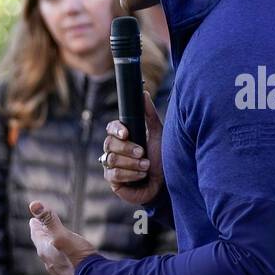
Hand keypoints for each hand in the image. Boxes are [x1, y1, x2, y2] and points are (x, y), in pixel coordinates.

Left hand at [28, 202, 96, 274]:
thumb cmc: (78, 256)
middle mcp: (49, 262)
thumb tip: (34, 204)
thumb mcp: (63, 234)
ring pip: (51, 256)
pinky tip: (67, 260)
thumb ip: (49, 220)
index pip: (36, 234)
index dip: (35, 225)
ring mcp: (59, 272)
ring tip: (53, 242)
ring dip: (51, 248)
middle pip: (42, 245)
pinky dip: (61, 258)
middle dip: (41, 235)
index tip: (33, 219)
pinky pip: (61, 265)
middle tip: (40, 228)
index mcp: (45, 250)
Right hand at [101, 91, 163, 205]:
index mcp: (123, 137)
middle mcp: (114, 150)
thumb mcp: (158, 133)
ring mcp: (111, 165)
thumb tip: (144, 92)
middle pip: (109, 144)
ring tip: (146, 165)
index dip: (116, 130)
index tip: (126, 133)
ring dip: (131, 162)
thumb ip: (149, 114)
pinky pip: (114, 174)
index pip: (111, 128)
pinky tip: (141, 175)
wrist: (165, 182)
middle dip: (128, 148)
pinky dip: (130, 174)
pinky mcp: (112, 180)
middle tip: (143, 152)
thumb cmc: (162, 157)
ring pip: (112, 159)